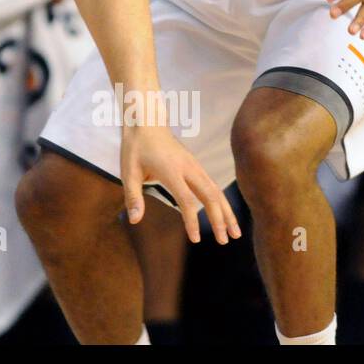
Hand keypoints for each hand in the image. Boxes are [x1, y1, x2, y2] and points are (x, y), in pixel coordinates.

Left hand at [120, 123, 239, 243]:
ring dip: (227, 212)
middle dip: (219, 219)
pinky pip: (213, 185)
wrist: (147, 121)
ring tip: (236, 233)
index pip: (187, 200)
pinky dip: (222, 202)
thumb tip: (135, 220)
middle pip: (210, 196)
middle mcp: (188, 168)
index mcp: (171, 170)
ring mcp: (195, 165)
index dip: (192, 221)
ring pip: (216, 190)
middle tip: (225, 241)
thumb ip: (133, 197)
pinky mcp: (196, 165)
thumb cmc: (136, 147)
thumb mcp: (128, 171)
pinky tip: (226, 215)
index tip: (196, 239)